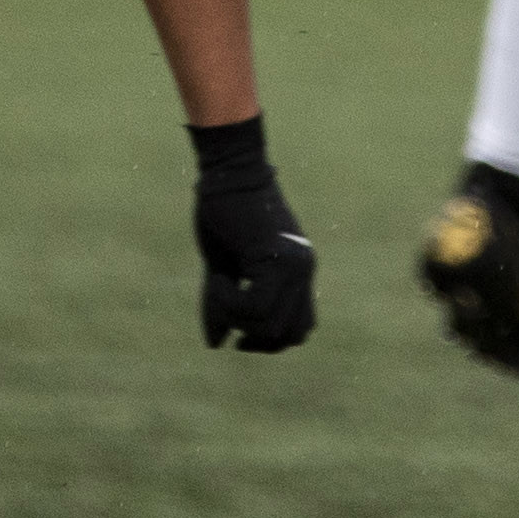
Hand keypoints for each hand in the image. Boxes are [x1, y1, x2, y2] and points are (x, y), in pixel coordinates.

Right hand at [189, 116, 314, 353]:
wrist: (228, 171)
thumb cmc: (224, 214)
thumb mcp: (223, 266)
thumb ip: (224, 305)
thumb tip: (215, 345)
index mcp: (298, 273)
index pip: (300, 329)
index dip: (270, 341)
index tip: (239, 335)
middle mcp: (303, 271)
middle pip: (288, 335)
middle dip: (252, 336)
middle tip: (223, 308)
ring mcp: (294, 265)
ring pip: (270, 325)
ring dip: (234, 316)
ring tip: (215, 284)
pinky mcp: (277, 258)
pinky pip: (256, 306)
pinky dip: (229, 302)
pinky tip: (216, 276)